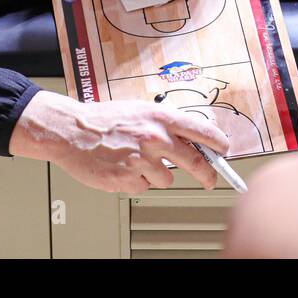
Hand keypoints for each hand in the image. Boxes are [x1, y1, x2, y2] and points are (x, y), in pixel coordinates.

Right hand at [8, 91, 228, 192]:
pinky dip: (136, 180)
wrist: (72, 131)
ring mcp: (142, 161)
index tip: (225, 150)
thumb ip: (164, 125)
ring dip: (157, 174)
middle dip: (207, 173)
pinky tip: (123, 166)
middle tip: (210, 178)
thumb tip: (189, 140)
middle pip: (196, 163)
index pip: (202, 131)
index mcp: (160, 118)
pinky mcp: (128, 179)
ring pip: (167, 178)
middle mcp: (155, 139)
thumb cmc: (104, 119)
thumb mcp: (140, 111)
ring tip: (137, 160)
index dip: (219, 143)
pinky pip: (143, 186)